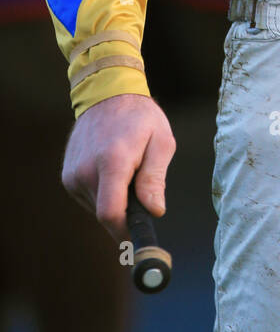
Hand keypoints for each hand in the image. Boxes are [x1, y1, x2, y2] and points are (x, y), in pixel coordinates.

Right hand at [61, 92, 175, 244]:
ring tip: (126, 169)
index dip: (125, 232)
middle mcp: (86, 170)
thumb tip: (154, 211)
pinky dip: (103, 193)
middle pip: (106, 214)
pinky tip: (111, 169)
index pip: (111, 213)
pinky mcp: (67, 176)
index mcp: (112, 161)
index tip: (138, 238)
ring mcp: (73, 174)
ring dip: (115, 200)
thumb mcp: (161, 141)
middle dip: (126, 211)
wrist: (107, 94)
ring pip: (97, 208)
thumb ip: (155, 178)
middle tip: (140, 186)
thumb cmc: (140, 117)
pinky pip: (88, 198)